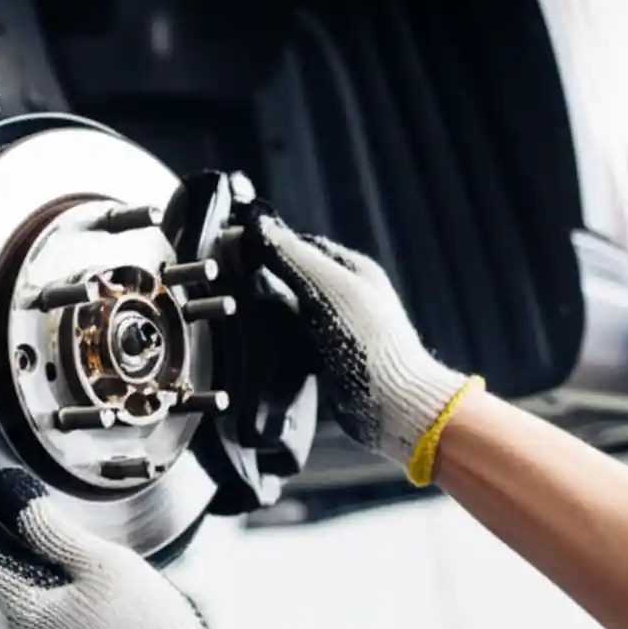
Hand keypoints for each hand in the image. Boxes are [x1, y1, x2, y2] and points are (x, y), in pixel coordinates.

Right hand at [241, 204, 480, 484]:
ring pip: (296, 310)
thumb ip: (293, 256)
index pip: (305, 245)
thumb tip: (259, 226)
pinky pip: (298, 341)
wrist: (391, 402)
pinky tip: (262, 344)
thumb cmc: (367, 339)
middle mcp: (349, 295)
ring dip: (273, 312)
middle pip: (299, 277)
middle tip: (236, 282)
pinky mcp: (331, 358)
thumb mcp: (327, 287)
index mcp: (354, 269)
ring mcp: (341, 328)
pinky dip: (280, 341)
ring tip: (244, 312)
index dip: (273, 245)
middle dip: (269, 279)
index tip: (240, 249)